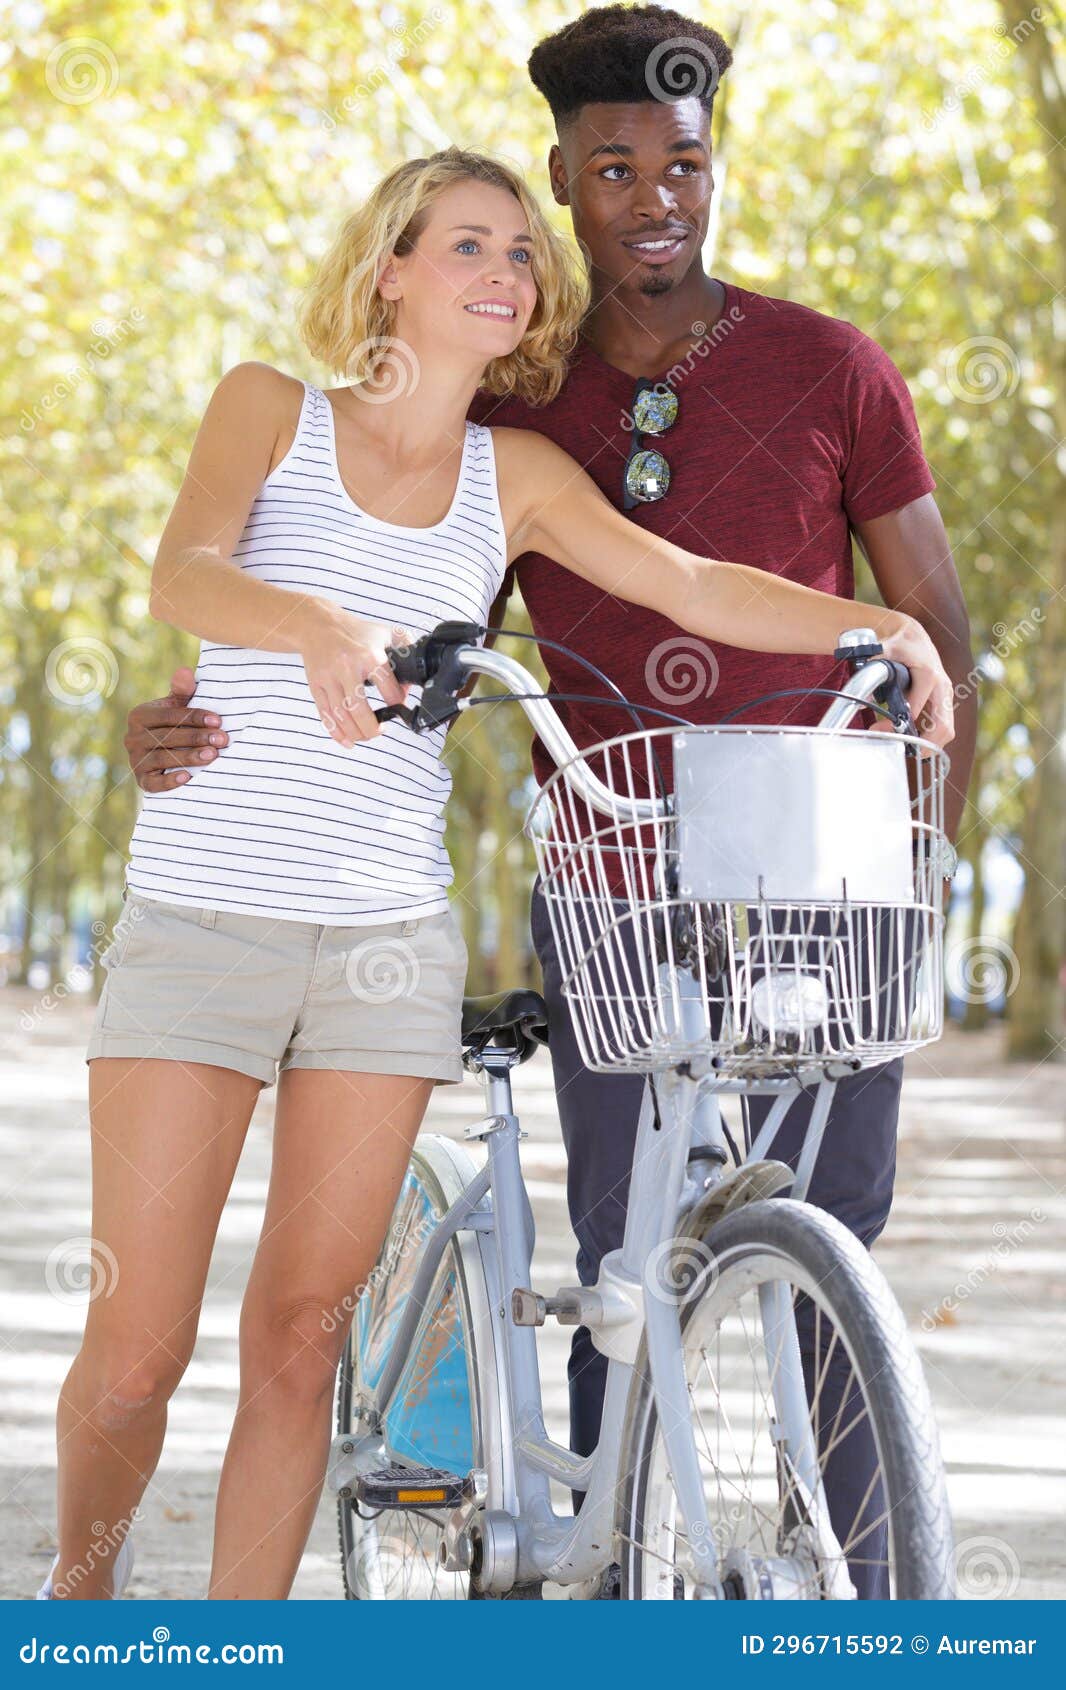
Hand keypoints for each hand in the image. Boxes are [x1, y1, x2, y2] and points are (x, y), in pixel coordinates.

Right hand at [124, 667, 228, 792]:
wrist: (162, 755)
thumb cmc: (174, 725)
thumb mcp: (176, 707)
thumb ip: (182, 691)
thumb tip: (185, 671)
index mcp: (140, 715)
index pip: (170, 715)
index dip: (194, 717)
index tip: (218, 721)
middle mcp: (133, 737)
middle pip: (168, 737)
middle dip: (197, 738)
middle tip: (222, 740)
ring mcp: (135, 760)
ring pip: (163, 758)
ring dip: (189, 757)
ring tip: (213, 755)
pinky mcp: (141, 781)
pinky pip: (153, 783)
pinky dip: (169, 781)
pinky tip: (187, 777)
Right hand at [299, 605, 411, 745]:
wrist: (318, 625)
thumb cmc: (355, 631)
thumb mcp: (386, 632)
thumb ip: (406, 650)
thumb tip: (411, 681)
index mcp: (369, 656)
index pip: (389, 691)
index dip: (397, 703)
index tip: (397, 706)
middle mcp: (348, 668)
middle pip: (359, 709)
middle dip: (372, 729)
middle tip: (380, 731)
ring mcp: (329, 678)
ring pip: (341, 715)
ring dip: (355, 733)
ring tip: (365, 736)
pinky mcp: (315, 685)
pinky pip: (325, 714)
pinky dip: (336, 732)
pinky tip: (347, 740)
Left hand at [879, 619, 954, 750]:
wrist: (912, 635)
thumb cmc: (898, 643)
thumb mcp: (883, 651)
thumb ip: (872, 672)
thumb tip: (861, 699)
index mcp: (929, 675)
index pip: (915, 712)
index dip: (897, 727)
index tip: (877, 730)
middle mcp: (942, 686)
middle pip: (943, 727)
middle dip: (923, 744)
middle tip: (900, 751)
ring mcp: (946, 694)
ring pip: (947, 729)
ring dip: (928, 744)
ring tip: (905, 748)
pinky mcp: (944, 699)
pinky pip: (944, 725)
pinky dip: (932, 737)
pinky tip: (914, 741)